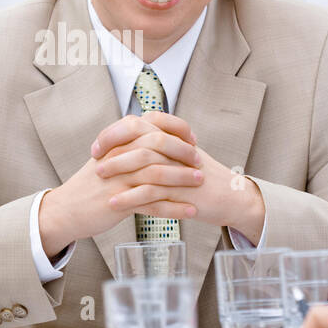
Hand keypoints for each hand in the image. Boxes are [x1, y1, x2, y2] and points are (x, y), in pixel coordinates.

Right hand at [38, 112, 201, 254]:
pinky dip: (174, 208)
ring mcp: (118, 179)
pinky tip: (190, 212)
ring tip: (200, 183)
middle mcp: (118, 156)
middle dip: (183, 152)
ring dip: (182, 179)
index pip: (151, 124)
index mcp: (116, 142)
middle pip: (157, 146)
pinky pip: (153, 204)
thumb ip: (128, 146)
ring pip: (157, 173)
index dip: (175, 130)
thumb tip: (156, 137)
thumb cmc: (91, 186)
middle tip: (199, 161)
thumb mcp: (107, 158)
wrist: (66, 210)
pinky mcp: (119, 202)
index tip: (191, 139)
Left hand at [95, 112, 265, 240]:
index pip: (139, 123)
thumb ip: (159, 145)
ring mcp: (180, 168)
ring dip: (118, 173)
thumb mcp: (181, 155)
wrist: (231, 197)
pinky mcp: (182, 191)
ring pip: (143, 165)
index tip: (98, 146)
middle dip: (113, 150)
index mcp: (174, 136)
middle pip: (139, 139)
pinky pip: (151, 193)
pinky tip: (115, 204)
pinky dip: (130, 198)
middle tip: (95, 162)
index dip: (115, 132)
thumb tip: (127, 142)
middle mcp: (177, 148)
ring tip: (100, 181)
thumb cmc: (202, 178)